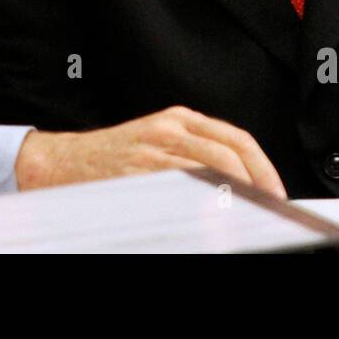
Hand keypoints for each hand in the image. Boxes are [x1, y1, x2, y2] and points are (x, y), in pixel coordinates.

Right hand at [14, 105, 286, 199]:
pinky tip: (212, 217)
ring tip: (247, 216)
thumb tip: (239, 188)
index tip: (276, 194)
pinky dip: (204, 202)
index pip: (237, 139)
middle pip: (231, 153)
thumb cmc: (110, 161)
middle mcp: (171, 128)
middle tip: (269, 209)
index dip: (263, 168)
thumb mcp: (156, 146)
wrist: (61, 163)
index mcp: (179, 120)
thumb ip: (193, 158)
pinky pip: (182, 185)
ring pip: (212, 167)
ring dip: (237, 194)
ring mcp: (154, 148)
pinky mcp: (139, 169)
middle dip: (257, 184)